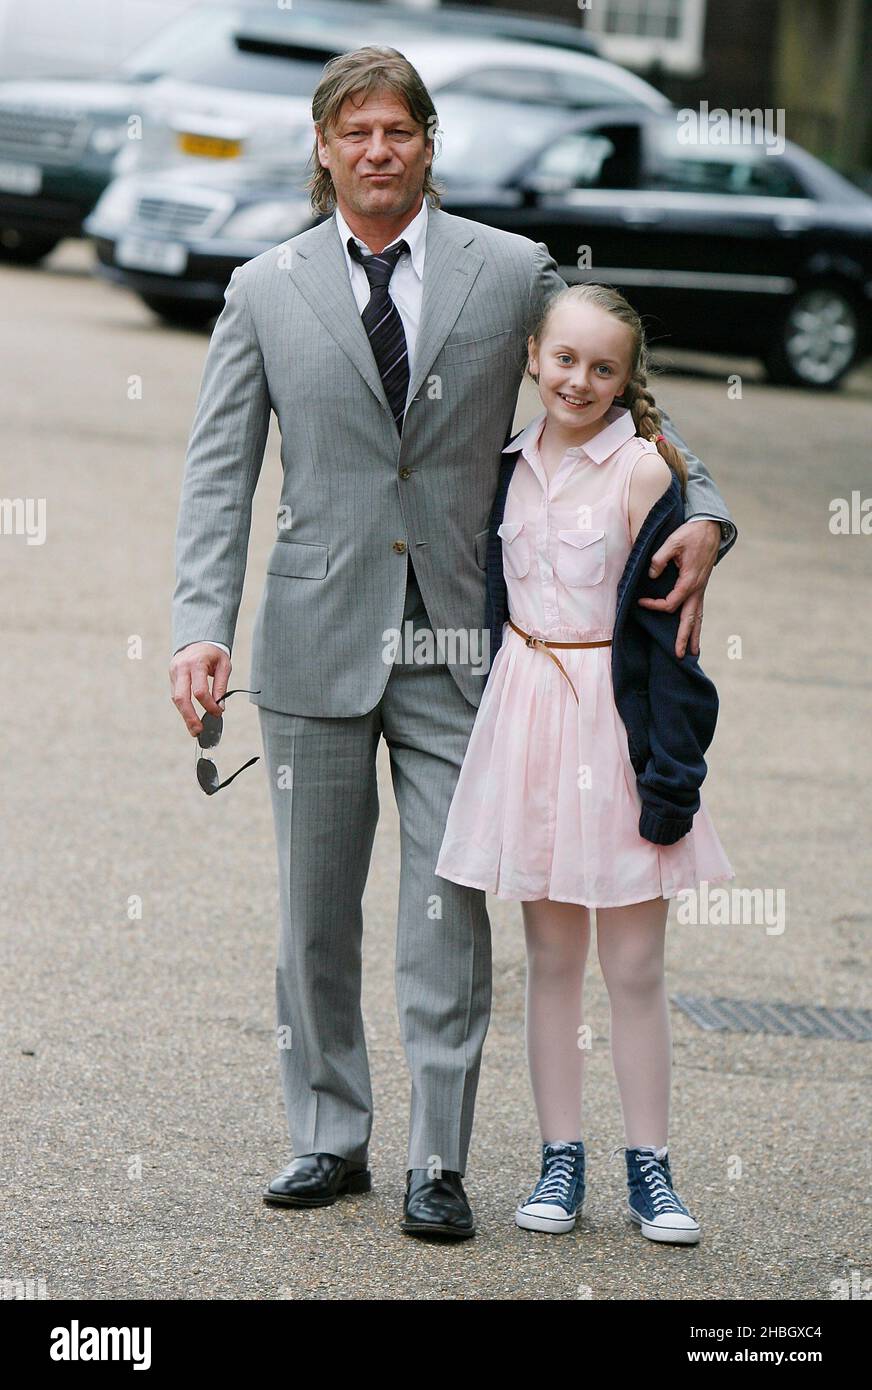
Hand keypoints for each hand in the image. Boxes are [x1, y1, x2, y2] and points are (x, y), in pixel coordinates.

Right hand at [169, 643, 231, 735]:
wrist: (197, 642)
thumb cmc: (213, 654)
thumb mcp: (224, 666)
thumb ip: (221, 686)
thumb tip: (220, 707)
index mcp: (196, 663)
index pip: (200, 691)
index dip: (209, 705)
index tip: (218, 713)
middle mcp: (181, 668)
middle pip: (181, 697)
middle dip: (190, 716)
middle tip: (198, 731)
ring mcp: (174, 673)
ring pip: (176, 699)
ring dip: (185, 716)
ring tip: (194, 730)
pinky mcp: (171, 678)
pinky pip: (176, 696)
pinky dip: (184, 709)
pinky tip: (191, 718)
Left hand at [636, 519, 719, 657]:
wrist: (711, 527)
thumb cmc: (691, 534)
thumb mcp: (672, 542)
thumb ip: (659, 559)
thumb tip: (652, 575)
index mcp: (689, 581)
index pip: (671, 604)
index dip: (654, 606)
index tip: (640, 602)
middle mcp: (697, 589)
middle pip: (690, 619)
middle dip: (684, 638)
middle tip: (679, 655)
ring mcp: (701, 589)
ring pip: (698, 617)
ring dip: (694, 635)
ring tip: (692, 652)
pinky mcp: (700, 587)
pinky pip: (699, 609)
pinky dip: (697, 623)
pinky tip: (694, 632)